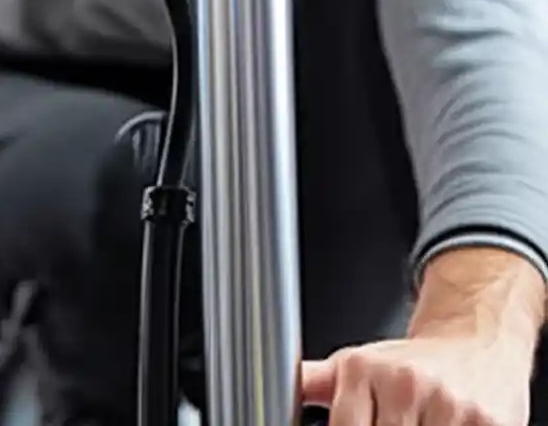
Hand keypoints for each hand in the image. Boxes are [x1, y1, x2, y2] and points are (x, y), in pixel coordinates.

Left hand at [301, 336, 530, 424]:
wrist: (476, 339)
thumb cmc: (408, 362)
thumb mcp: (353, 366)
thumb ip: (310, 383)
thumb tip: (268, 384)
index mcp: (363, 371)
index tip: (359, 425)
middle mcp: (405, 383)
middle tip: (393, 420)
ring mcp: (449, 404)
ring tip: (418, 421)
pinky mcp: (488, 422)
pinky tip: (442, 424)